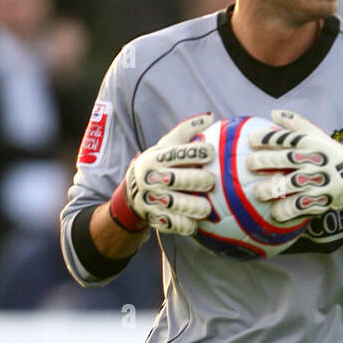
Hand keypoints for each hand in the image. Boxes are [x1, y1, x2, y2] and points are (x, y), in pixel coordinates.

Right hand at [110, 113, 215, 234]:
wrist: (132, 193)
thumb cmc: (158, 164)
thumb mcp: (165, 145)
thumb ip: (187, 131)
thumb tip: (211, 117)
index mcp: (157, 158)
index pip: (178, 153)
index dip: (197, 152)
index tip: (211, 153)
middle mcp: (153, 178)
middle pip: (179, 179)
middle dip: (198, 180)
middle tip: (210, 181)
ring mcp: (153, 199)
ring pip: (177, 204)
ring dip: (195, 206)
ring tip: (206, 207)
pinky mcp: (156, 217)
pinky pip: (173, 224)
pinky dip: (185, 225)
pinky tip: (194, 222)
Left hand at [246, 109, 342, 227]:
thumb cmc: (329, 153)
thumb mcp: (317, 135)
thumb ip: (295, 124)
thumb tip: (273, 112)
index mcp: (311, 143)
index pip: (286, 137)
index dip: (267, 138)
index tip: (251, 141)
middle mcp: (313, 160)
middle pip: (286, 159)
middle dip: (265, 160)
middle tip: (249, 164)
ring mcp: (317, 180)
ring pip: (291, 184)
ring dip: (272, 188)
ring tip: (258, 193)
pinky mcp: (320, 199)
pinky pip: (301, 206)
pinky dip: (287, 210)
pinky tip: (276, 211)